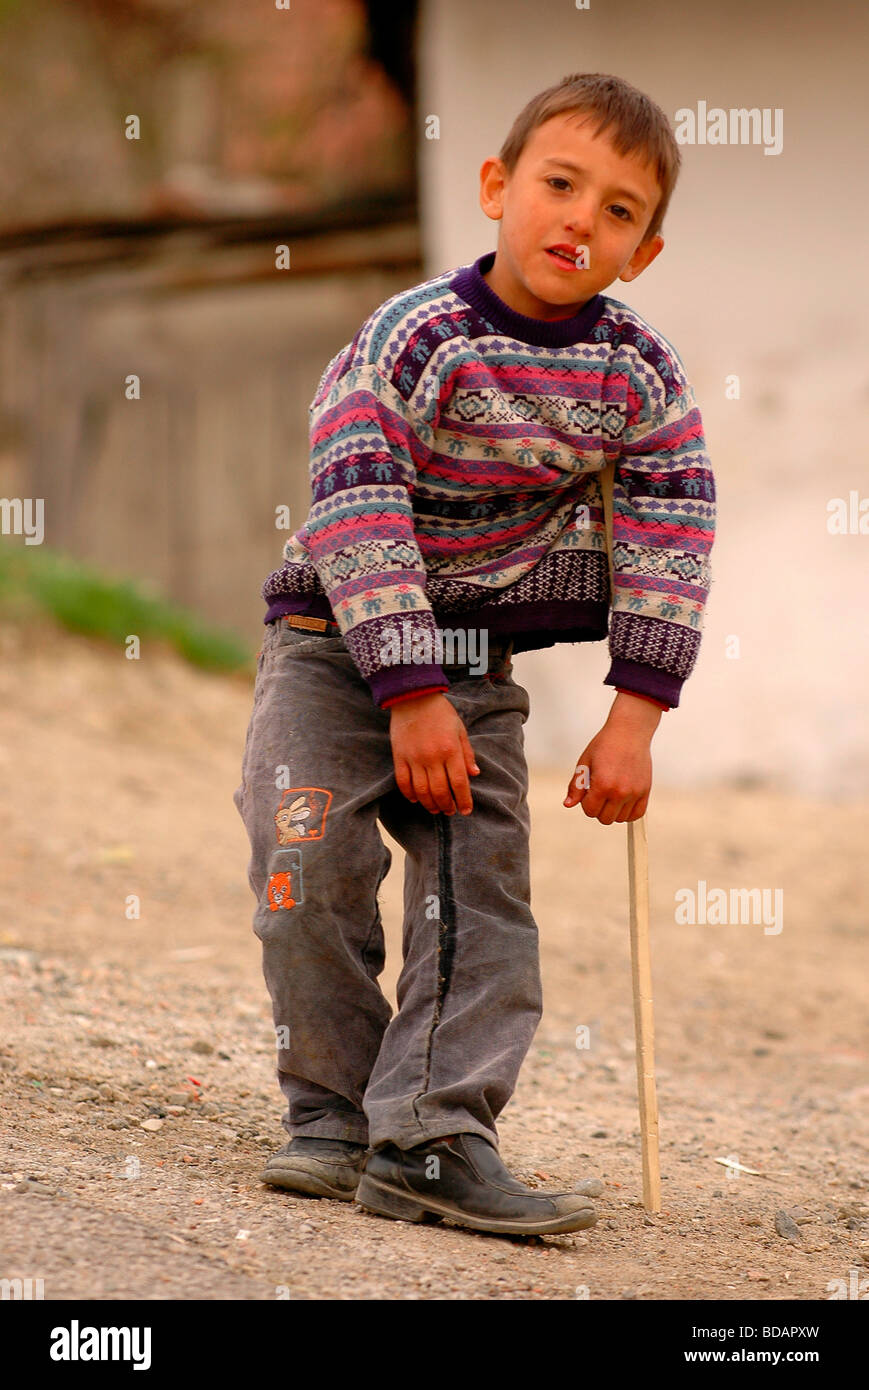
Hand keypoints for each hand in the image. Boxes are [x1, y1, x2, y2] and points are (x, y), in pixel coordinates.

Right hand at [390, 692, 479, 814]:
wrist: (413, 696)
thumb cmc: (440, 712)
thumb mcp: (460, 730)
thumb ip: (467, 753)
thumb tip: (474, 774)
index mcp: (450, 749)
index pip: (459, 783)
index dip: (464, 800)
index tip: (466, 810)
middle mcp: (432, 757)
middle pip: (440, 791)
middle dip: (447, 806)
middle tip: (451, 811)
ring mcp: (414, 758)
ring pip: (422, 791)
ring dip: (430, 804)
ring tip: (436, 809)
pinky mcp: (399, 756)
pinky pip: (403, 782)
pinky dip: (410, 794)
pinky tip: (416, 799)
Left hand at [563, 692, 660, 823]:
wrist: (629, 732)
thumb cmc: (605, 745)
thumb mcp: (584, 763)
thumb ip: (576, 787)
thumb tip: (568, 804)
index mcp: (602, 785)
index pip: (590, 811)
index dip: (586, 803)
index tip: (588, 790)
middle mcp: (620, 792)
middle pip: (605, 819)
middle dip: (598, 809)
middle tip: (599, 792)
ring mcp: (634, 793)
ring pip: (620, 819)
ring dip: (613, 810)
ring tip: (611, 793)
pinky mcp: (645, 791)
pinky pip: (637, 814)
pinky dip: (628, 812)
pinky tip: (622, 801)